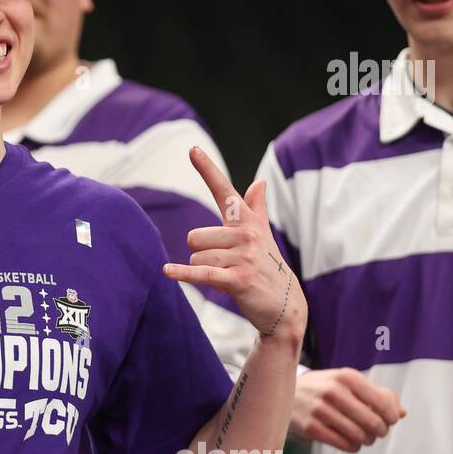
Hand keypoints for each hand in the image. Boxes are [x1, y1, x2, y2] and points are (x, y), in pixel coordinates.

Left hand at [163, 147, 307, 346]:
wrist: (285, 304)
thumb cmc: (267, 265)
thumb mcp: (262, 234)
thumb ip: (256, 208)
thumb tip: (260, 182)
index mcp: (248, 221)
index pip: (224, 190)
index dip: (207, 169)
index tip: (192, 149)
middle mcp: (247, 234)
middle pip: (195, 237)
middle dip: (201, 254)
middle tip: (224, 265)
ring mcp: (244, 256)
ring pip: (196, 257)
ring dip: (203, 271)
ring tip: (226, 276)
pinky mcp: (239, 279)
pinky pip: (202, 273)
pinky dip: (183, 274)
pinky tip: (167, 271)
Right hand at [291, 367, 405, 451]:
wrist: (282, 392)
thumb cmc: (323, 388)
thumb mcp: (347, 382)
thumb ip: (377, 394)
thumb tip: (401, 413)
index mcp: (346, 376)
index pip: (383, 403)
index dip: (391, 416)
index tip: (389, 420)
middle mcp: (333, 391)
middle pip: (374, 423)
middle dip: (380, 431)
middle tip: (376, 431)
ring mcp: (320, 410)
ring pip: (360, 436)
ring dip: (366, 440)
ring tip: (363, 436)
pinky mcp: (311, 427)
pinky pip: (345, 445)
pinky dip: (353, 446)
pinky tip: (350, 441)